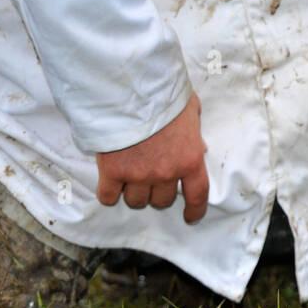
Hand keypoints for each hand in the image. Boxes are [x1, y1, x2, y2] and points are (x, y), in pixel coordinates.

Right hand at [95, 92, 209, 222]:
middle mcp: (166, 173)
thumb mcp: (190, 111)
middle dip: (157, 192)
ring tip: (129, 176)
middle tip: (150, 177)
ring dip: (133, 193)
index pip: (198, 195)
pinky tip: (110, 184)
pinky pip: (108, 196)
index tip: (189, 217)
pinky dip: (108, 193)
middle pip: (162, 200)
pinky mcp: (112, 172)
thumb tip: (200, 147)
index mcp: (190, 159)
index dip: (194, 210)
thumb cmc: (163, 96)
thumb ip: (194, 133)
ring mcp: (138, 175)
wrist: (129, 91)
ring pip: (136, 201)